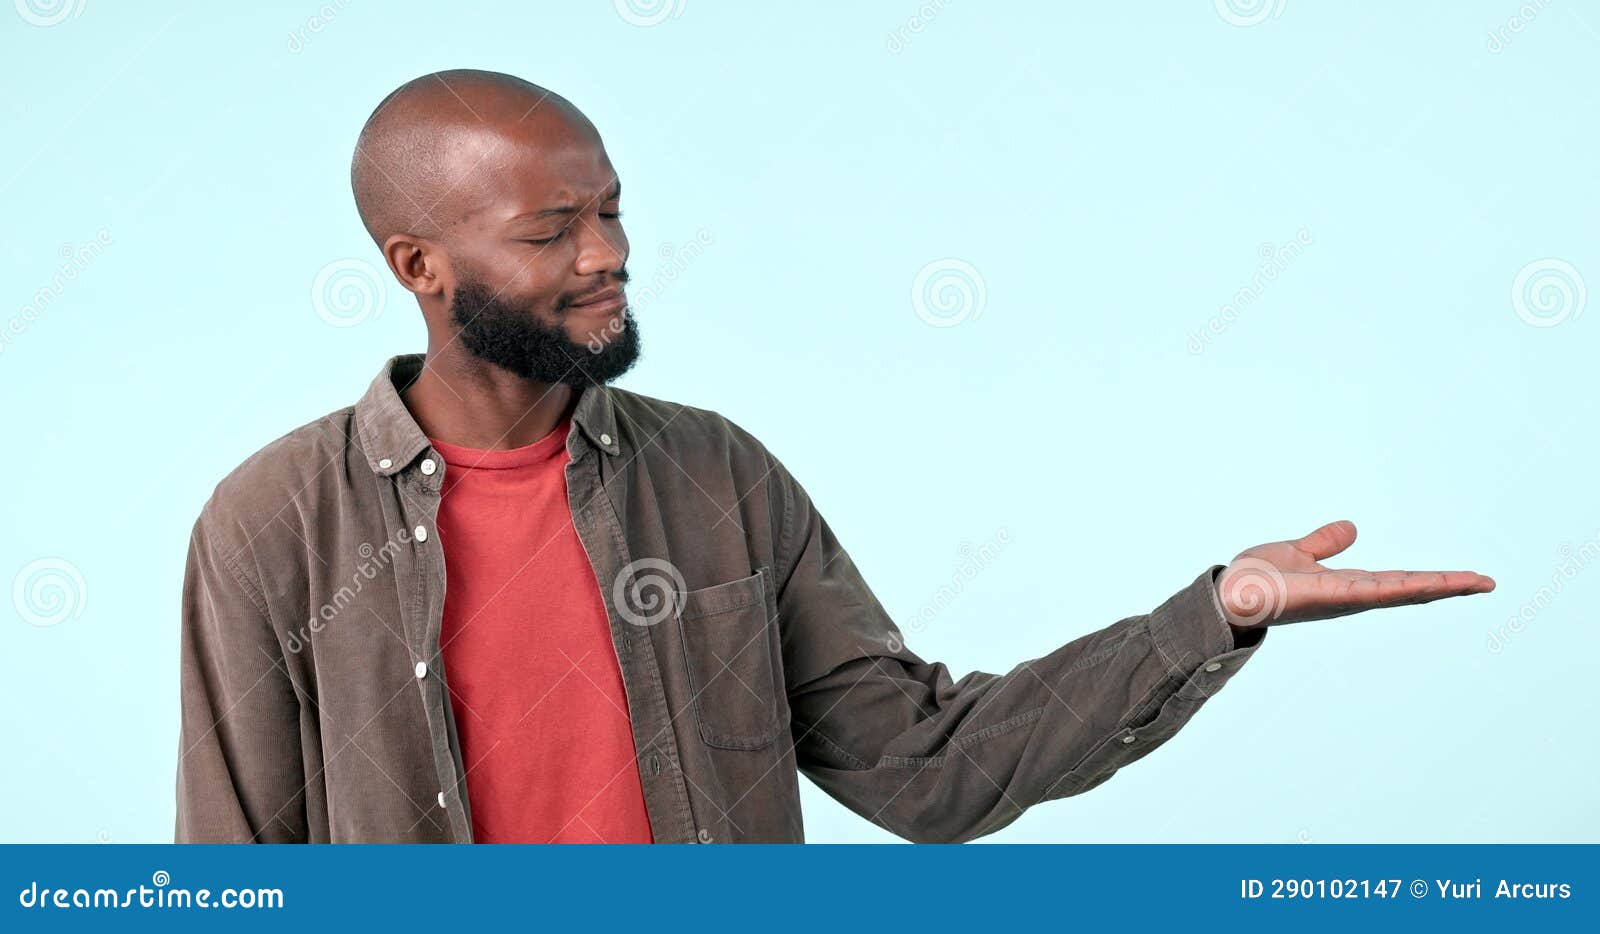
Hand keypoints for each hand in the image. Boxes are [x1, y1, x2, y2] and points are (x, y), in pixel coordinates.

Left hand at [1215, 520, 1494, 629]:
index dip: (1433, 579)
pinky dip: (1398, 588)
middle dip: (1449, 586)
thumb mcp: (1297, 552)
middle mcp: (1352, 596)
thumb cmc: (1257, 580)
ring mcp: (1343, 599)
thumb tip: (1352, 528)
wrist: (1227, 595)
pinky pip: (1370, 591)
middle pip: (1410, 589)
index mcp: (1349, 585)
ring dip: (1437, 587)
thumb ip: (1324, 543)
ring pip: (1400, 592)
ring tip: (1475, 582)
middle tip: (1488, 582)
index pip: (1400, 580)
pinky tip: (1425, 585)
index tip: (1468, 578)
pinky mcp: (1328, 597)